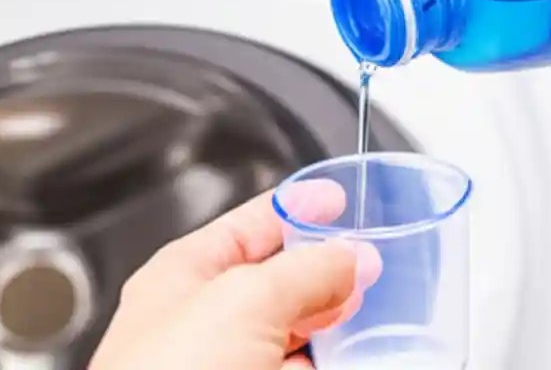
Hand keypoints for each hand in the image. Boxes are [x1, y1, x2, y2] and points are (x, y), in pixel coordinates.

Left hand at [89, 180, 381, 369]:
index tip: (335, 198)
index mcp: (182, 277)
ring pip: (288, 337)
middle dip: (323, 272)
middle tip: (367, 262)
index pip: (247, 225)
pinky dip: (326, 364)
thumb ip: (304, 269)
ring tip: (368, 316)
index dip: (294, 206)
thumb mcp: (247, 299)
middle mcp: (200, 324)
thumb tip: (347, 256)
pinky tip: (349, 359)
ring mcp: (223, 367)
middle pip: (274, 283)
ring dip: (329, 326)